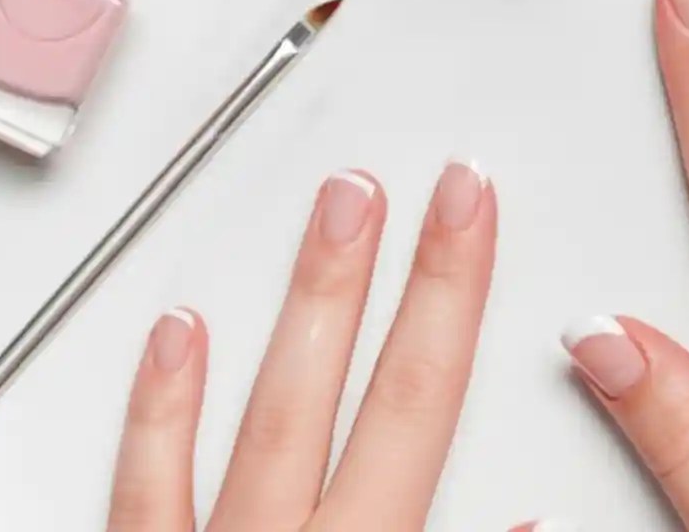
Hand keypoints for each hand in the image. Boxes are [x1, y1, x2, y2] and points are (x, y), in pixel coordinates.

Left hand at [105, 162, 526, 530]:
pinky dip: (160, 412)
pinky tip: (177, 334)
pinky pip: (146, 491)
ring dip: (304, 311)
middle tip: (385, 190)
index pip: (424, 400)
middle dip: (375, 279)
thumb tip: (542, 517)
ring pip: (268, 418)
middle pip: (350, 390)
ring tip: (326, 222)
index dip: (452, 294)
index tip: (467, 211)